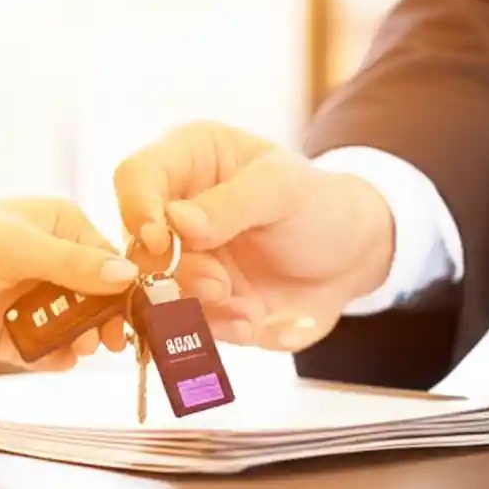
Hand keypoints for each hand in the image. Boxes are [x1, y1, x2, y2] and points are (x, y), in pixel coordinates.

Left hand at [0, 198, 137, 368]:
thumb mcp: (16, 245)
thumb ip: (73, 264)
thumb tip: (128, 275)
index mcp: (59, 226)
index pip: (108, 259)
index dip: (124, 287)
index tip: (136, 313)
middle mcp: (51, 262)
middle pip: (98, 298)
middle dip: (105, 319)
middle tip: (109, 340)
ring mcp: (33, 300)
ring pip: (75, 326)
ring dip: (82, 338)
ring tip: (80, 347)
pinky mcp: (13, 335)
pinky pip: (46, 351)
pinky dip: (55, 357)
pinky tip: (60, 360)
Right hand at [113, 121, 394, 350]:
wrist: (352, 260)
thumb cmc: (319, 205)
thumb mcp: (284, 189)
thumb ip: (231, 203)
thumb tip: (174, 220)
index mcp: (187, 161)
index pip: (135, 177)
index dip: (136, 208)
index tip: (158, 240)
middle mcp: (173, 210)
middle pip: (135, 244)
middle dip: (172, 271)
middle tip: (218, 283)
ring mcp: (181, 260)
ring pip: (153, 290)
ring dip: (196, 305)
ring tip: (245, 308)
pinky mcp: (194, 301)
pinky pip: (183, 324)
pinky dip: (216, 328)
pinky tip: (252, 320)